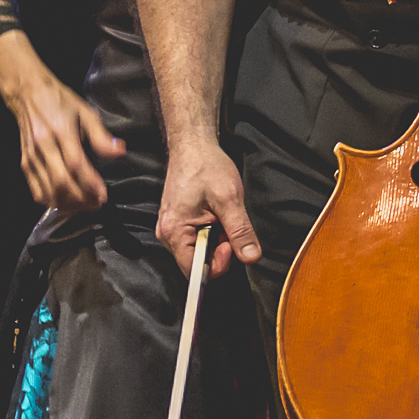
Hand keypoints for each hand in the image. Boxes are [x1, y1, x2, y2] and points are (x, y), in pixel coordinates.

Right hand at [1, 71, 125, 211]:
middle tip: (97, 203)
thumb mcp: (85, 112)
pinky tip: (66, 202)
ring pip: (49, 191)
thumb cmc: (60, 102)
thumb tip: (120, 152)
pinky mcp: (24, 163)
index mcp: (61, 131)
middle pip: (62, 182)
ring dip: (69, 204)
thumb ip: (101, 135)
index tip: (103, 195)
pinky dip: (52, 202)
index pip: (76, 165)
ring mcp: (31, 156)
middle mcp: (44, 145)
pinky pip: (37, 191)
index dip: (91, 184)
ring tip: (84, 205)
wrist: (28, 93)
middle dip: (82, 199)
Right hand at [156, 136, 257, 277]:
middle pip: (197, 264)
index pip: (194, 271)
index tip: (230, 244)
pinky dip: (212, 234)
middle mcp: (167, 234)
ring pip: (199, 253)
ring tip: (222, 217)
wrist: (193, 147)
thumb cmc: (206, 167)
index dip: (218, 264)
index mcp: (174, 231)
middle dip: (219, 252)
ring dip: (216, 242)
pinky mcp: (178, 224)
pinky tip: (216, 216)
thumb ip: (240, 231)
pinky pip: (197, 241)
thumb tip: (251, 257)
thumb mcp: (229, 199)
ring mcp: (171, 229)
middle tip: (229, 226)